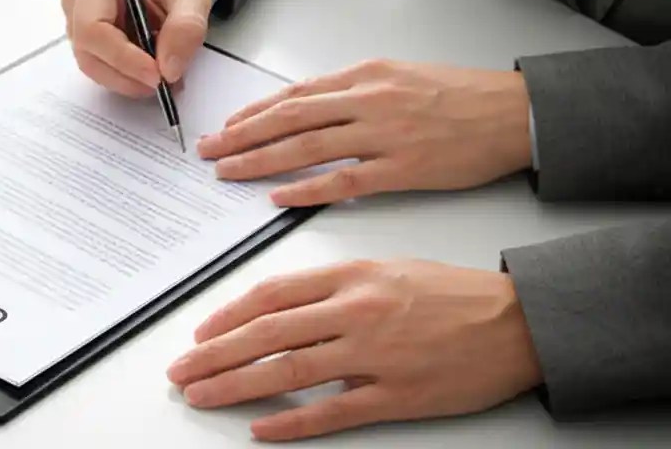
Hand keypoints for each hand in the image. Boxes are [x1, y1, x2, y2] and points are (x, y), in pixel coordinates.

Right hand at [61, 0, 211, 96]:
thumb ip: (186, 26)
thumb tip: (169, 69)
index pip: (93, 29)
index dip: (123, 58)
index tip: (157, 75)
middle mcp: (77, 0)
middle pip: (89, 53)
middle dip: (128, 75)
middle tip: (165, 82)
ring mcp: (77, 23)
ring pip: (93, 67)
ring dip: (129, 80)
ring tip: (163, 74)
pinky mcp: (87, 42)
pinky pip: (101, 70)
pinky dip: (128, 78)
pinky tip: (151, 69)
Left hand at [168, 259, 542, 440]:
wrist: (517, 321)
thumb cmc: (451, 293)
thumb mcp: (384, 268)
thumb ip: (330, 284)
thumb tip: (276, 306)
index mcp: (350, 276)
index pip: (270, 294)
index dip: (227, 315)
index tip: (200, 332)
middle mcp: (355, 311)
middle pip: (266, 334)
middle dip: (214, 354)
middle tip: (180, 370)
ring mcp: (375, 355)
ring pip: (288, 371)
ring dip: (236, 386)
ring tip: (202, 396)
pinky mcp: (397, 395)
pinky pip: (332, 412)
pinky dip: (292, 422)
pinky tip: (262, 429)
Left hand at [197, 59, 532, 206]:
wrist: (513, 112)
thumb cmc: (459, 95)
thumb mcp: (398, 76)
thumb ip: (351, 91)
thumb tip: (306, 105)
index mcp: (364, 75)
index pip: (294, 94)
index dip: (254, 112)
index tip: (225, 126)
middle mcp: (368, 100)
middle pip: (288, 118)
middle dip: (241, 135)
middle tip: (208, 150)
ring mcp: (384, 134)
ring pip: (306, 148)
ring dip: (261, 161)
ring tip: (229, 172)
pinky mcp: (403, 167)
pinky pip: (343, 181)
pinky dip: (307, 189)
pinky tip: (279, 198)